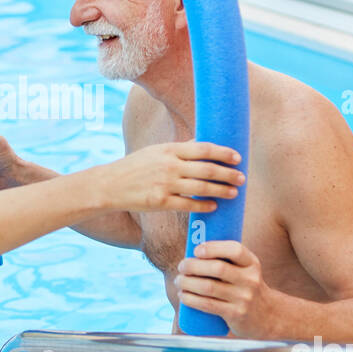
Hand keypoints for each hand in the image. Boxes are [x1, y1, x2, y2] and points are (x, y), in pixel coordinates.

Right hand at [101, 141, 242, 214]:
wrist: (110, 185)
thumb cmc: (136, 167)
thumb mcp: (156, 151)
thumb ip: (179, 150)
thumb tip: (203, 144)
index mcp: (169, 150)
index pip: (203, 148)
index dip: (223, 153)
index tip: (237, 157)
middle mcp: (169, 165)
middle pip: (207, 168)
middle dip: (228, 174)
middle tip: (242, 178)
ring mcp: (164, 184)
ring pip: (201, 187)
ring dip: (221, 190)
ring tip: (234, 193)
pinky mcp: (160, 202)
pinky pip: (188, 205)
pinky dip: (204, 206)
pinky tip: (213, 207)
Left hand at [174, 240, 276, 338]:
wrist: (267, 317)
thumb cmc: (245, 287)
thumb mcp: (245, 271)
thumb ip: (226, 259)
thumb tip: (193, 244)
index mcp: (252, 263)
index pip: (235, 250)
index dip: (212, 248)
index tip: (196, 250)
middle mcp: (250, 280)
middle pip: (217, 268)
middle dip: (193, 265)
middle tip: (181, 266)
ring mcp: (244, 298)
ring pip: (208, 287)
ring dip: (187, 282)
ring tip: (179, 281)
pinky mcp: (235, 314)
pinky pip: (208, 305)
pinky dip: (191, 299)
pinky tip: (183, 295)